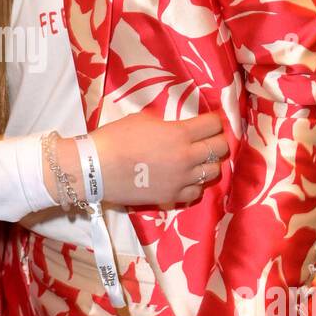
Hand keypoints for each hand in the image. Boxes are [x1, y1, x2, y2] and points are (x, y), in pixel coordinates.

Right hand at [94, 110, 229, 206]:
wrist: (96, 168)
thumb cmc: (115, 138)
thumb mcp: (143, 119)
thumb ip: (167, 124)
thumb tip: (178, 127)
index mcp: (179, 133)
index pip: (213, 125)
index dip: (214, 121)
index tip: (209, 121)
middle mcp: (186, 156)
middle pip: (220, 148)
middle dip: (216, 140)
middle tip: (207, 139)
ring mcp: (181, 179)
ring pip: (213, 172)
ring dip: (208, 163)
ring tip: (197, 160)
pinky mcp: (172, 196)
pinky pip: (196, 192)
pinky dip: (195, 184)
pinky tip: (186, 179)